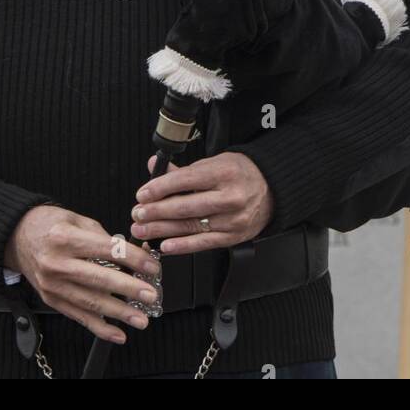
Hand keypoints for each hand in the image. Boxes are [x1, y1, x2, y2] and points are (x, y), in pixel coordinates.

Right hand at [6, 205, 160, 343]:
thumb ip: (103, 236)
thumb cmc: (48, 224)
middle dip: (129, 289)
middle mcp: (57, 263)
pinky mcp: (51, 299)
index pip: (107, 249)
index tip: (152, 266)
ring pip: (90, 302)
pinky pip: (78, 316)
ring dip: (119, 313)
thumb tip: (131, 254)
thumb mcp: (76, 218)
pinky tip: (118, 334)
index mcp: (66, 238)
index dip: (133, 259)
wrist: (15, 237)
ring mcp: (52, 285)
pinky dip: (99, 328)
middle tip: (151, 295)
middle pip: (99, 279)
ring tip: (140, 319)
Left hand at [130, 152, 273, 253]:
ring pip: (191, 226)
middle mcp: (230, 196)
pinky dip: (183, 246)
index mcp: (223, 172)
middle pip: (186, 206)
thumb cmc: (240, 173)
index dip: (160, 188)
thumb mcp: (214, 163)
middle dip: (157, 211)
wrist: (272, 188)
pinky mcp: (234, 237)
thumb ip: (183, 170)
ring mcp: (233, 219)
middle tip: (137, 214)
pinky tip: (165, 245)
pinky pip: (204, 243)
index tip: (142, 194)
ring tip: (143, 229)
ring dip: (162, 230)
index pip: (186, 180)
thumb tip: (154, 167)